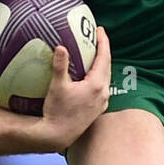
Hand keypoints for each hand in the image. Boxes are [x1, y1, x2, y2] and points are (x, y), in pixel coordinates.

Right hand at [35, 27, 111, 152]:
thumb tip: (61, 46)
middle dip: (103, 50)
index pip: (104, 57)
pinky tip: (90, 75)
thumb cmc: (57, 111)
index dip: (103, 42)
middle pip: (107, 66)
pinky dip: (98, 76)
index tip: (99, 29)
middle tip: (96, 37)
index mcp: (96, 85)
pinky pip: (102, 87)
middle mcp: (103, 93)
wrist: (58, 135)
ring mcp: (102, 102)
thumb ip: (60, 65)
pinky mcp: (97, 109)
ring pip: (105, 77)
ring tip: (93, 53)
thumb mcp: (57, 86)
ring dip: (101, 64)